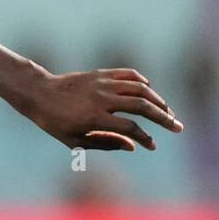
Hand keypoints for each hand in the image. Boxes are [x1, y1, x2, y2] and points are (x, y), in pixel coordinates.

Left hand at [19, 67, 183, 151]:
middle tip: (178, 127)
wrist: (40, 94)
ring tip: (168, 111)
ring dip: (159, 100)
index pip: (130, 128)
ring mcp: (104, 83)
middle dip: (164, 118)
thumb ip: (105, 143)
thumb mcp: (75, 141)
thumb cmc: (55, 123)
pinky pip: (129, 75)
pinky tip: (150, 91)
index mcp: (94, 118)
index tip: (152, 146)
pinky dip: (143, 82)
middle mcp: (102, 99)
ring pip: (140, 88)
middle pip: (142, 106)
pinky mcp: (102, 73)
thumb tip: (133, 145)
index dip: (144, 139)